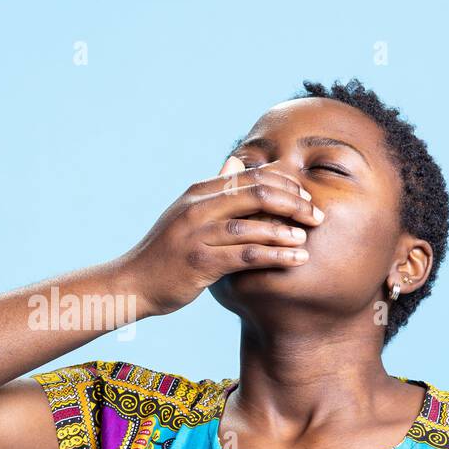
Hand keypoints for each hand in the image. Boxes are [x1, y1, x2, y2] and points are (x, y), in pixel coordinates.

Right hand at [114, 156, 323, 316]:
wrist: (131, 284)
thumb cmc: (164, 253)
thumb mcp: (185, 215)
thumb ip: (214, 193)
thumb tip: (235, 165)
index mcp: (198, 192)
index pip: (251, 176)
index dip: (284, 183)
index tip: (306, 197)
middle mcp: (197, 208)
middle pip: (256, 193)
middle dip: (292, 202)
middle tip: (316, 215)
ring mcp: (197, 235)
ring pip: (252, 224)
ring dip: (285, 229)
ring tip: (308, 236)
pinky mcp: (200, 262)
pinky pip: (246, 255)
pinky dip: (275, 255)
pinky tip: (296, 259)